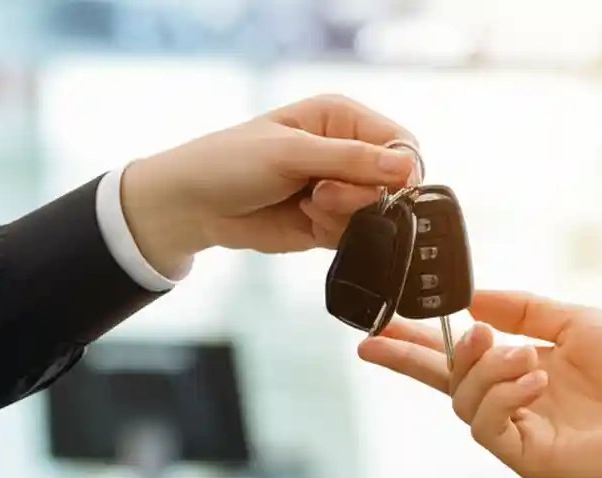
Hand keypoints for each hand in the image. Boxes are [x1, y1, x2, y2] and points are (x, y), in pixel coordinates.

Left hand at [120, 94, 420, 277]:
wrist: (193, 206)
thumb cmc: (231, 163)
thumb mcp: (291, 153)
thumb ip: (351, 161)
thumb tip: (408, 169)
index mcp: (342, 118)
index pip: (400, 142)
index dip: (399, 168)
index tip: (381, 187)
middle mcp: (347, 151)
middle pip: (393, 182)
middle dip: (362, 194)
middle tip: (321, 193)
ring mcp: (340, 189)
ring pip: (376, 212)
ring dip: (344, 215)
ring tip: (307, 204)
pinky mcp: (330, 222)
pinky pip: (356, 234)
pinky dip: (335, 233)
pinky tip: (305, 220)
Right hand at [358, 290, 601, 477]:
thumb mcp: (577, 322)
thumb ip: (524, 310)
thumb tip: (471, 299)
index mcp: (521, 369)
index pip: (455, 357)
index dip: (413, 343)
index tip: (373, 329)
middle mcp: (513, 403)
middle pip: (443, 382)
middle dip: (412, 358)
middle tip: (404, 336)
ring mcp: (519, 434)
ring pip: (463, 403)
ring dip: (484, 371)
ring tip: (524, 357)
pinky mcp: (531, 460)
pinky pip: (489, 428)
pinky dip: (503, 396)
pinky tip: (535, 379)